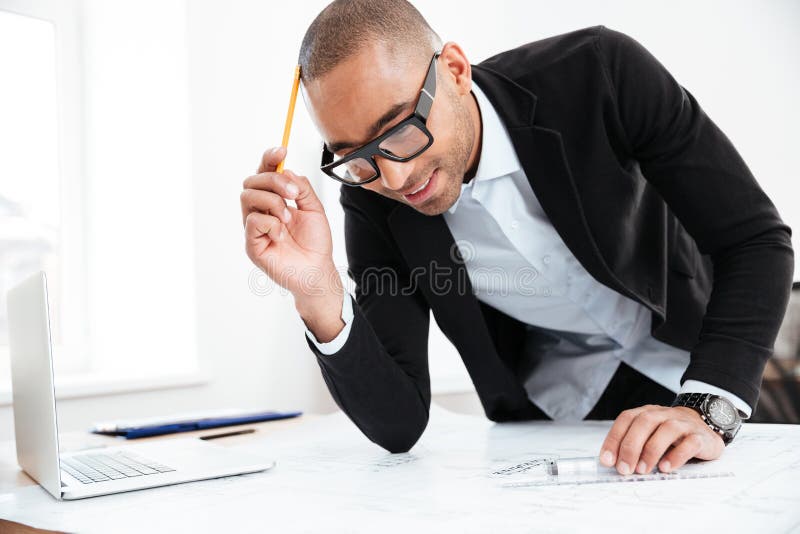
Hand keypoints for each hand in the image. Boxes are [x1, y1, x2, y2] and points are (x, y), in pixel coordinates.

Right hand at [241, 147, 343, 339]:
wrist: (318, 269)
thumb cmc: (315, 242)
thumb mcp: (314, 207)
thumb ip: (301, 187)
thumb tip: (285, 170)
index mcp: (274, 199)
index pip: (263, 173)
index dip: (269, 159)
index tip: (282, 150)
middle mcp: (260, 210)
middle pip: (251, 181)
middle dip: (274, 181)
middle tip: (293, 195)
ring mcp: (254, 227)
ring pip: (248, 196)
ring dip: (273, 202)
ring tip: (289, 218)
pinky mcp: (251, 244)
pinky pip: (252, 221)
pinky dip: (271, 222)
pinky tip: (282, 234)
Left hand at [598, 404, 724, 474]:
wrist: (705, 424)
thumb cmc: (671, 434)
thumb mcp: (650, 435)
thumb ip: (634, 444)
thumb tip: (614, 463)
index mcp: (647, 412)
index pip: (626, 419)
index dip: (614, 439)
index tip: (606, 460)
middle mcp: (663, 414)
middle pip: (644, 422)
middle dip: (631, 447)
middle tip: (624, 469)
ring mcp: (683, 424)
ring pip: (666, 430)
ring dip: (651, 451)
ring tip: (642, 470)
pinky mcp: (700, 437)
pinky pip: (689, 443)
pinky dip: (676, 456)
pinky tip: (666, 468)